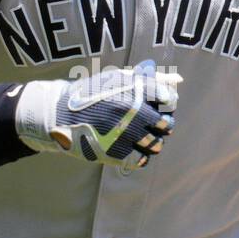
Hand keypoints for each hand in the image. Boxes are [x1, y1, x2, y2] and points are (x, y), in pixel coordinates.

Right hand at [15, 59, 180, 167]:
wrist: (59, 113)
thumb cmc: (93, 92)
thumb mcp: (118, 78)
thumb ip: (149, 78)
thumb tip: (179, 81)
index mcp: (133, 89)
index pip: (169, 98)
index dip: (167, 102)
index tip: (159, 104)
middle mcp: (132, 111)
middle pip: (166, 124)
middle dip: (163, 124)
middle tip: (154, 123)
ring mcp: (124, 133)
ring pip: (156, 144)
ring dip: (153, 141)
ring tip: (142, 137)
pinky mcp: (115, 152)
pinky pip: (141, 159)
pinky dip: (141, 156)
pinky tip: (133, 149)